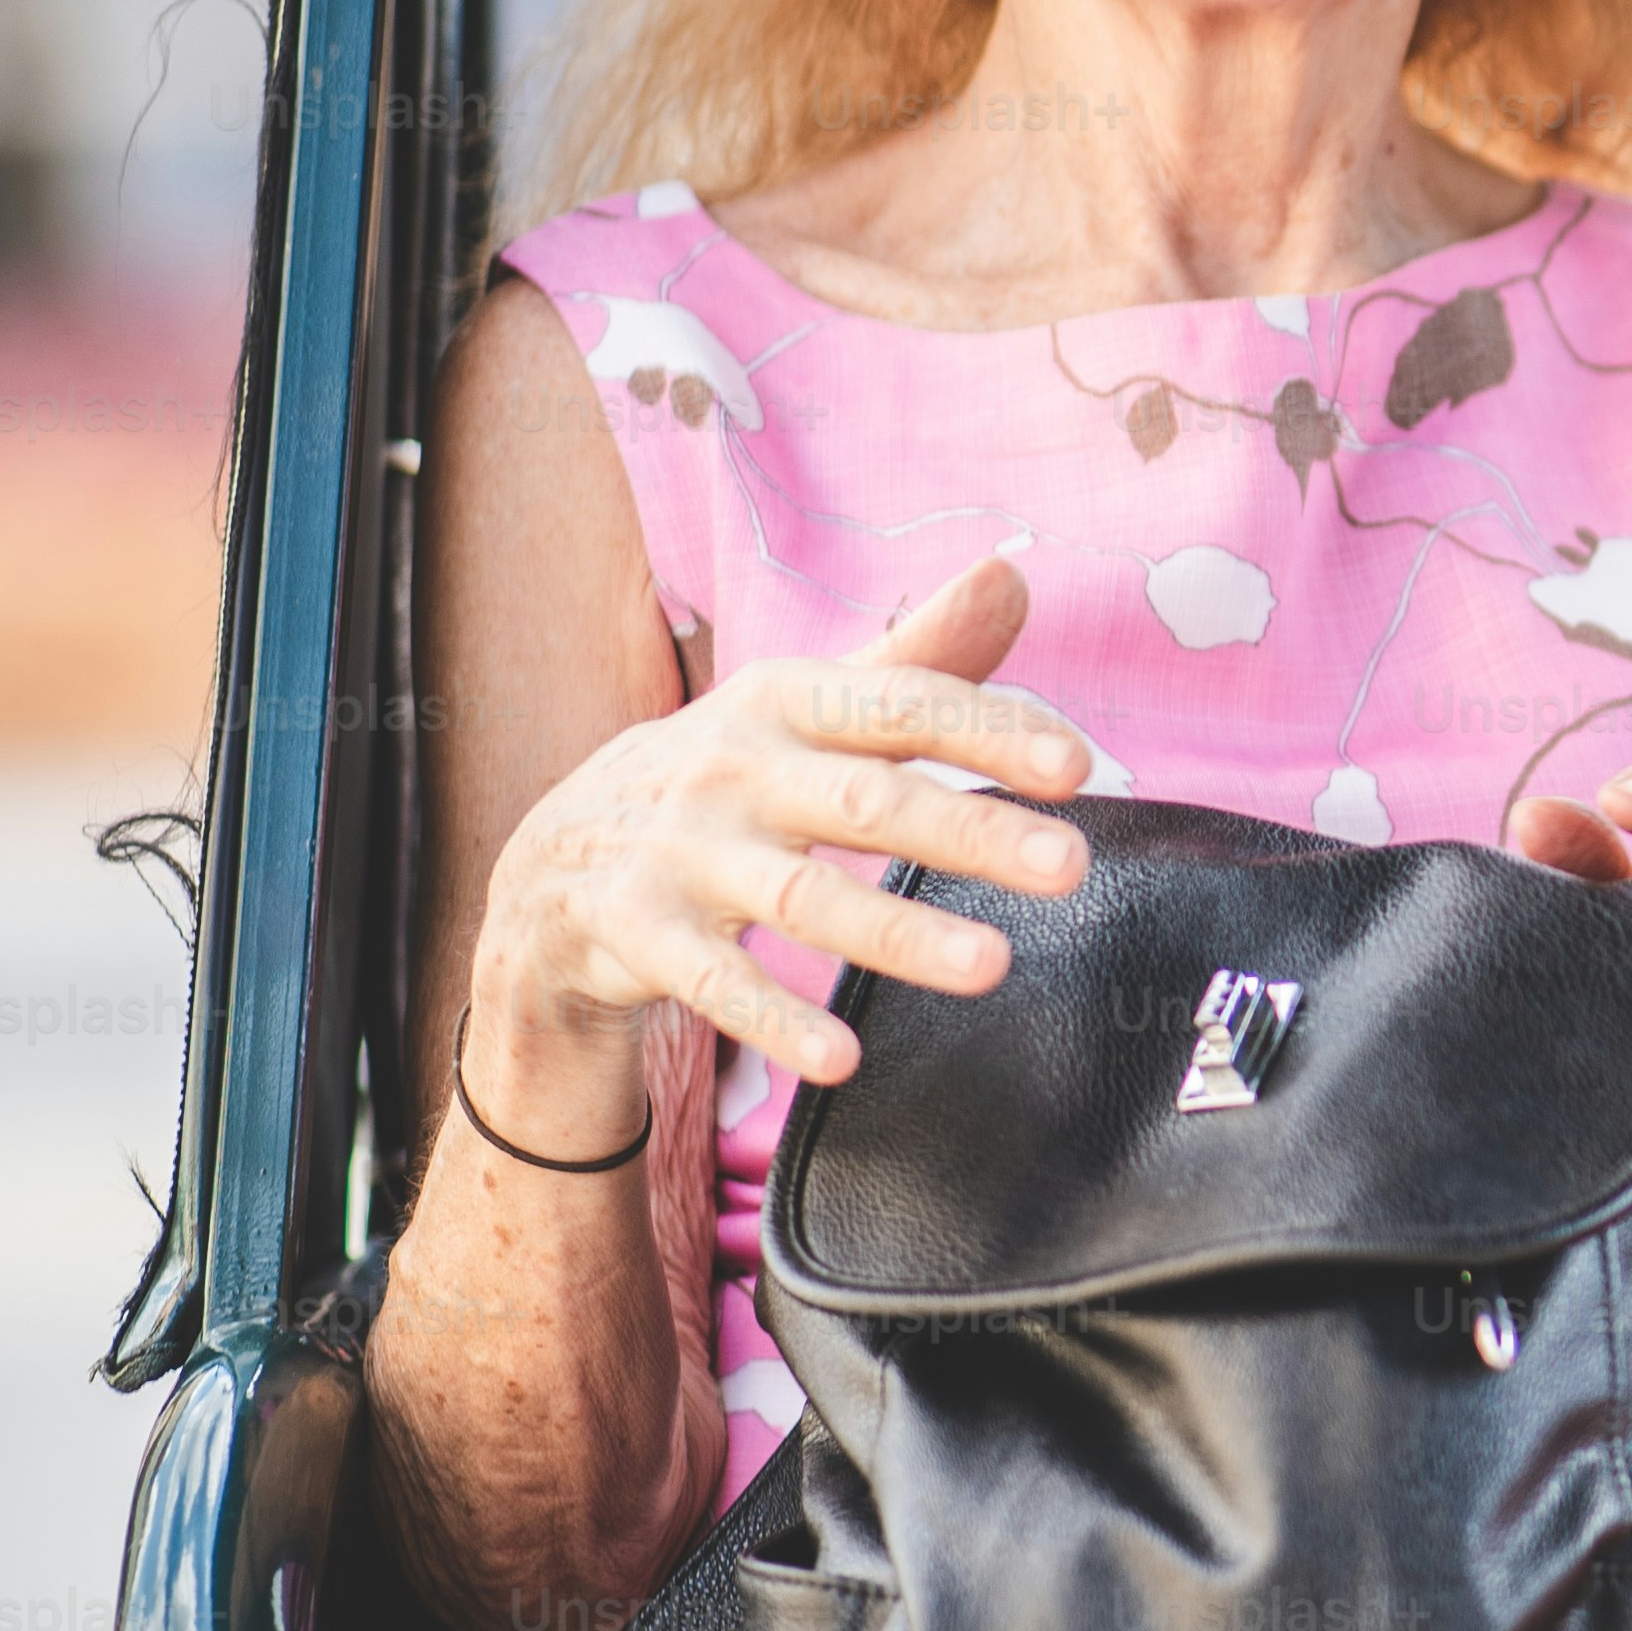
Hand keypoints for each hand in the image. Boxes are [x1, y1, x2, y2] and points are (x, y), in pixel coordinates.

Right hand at [459, 551, 1092, 1141]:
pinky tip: (841, 1056)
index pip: (900, 705)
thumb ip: (919, 656)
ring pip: (801, 897)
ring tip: (992, 965)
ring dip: (897, 934)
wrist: (554, 856)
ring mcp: (680, 850)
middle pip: (866, 800)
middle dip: (969, 832)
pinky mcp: (635, 927)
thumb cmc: (731, 773)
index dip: (987, 730)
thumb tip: (1014, 574)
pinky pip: (712, 980)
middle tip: (1072, 866)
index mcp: (785, 700)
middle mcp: (733, 767)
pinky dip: (773, 1019)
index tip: (1077, 767)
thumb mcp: (811, 707)